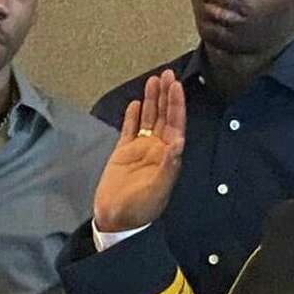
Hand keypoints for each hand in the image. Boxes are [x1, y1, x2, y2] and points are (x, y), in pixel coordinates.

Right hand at [93, 72, 185, 233]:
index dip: (176, 104)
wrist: (116, 219)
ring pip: (147, 119)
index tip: (176, 86)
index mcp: (168, 156)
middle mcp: (156, 149)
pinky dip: (132, 116)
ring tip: (152, 80)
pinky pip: (129, 129)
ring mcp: (140, 150)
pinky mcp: (123, 152)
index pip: (175, 124)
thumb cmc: (139, 208)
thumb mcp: (156, 189)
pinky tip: (134, 103)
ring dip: (151, 100)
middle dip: (165, 95)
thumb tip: (178, 143)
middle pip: (163, 116)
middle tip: (166, 73)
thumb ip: (167, 166)